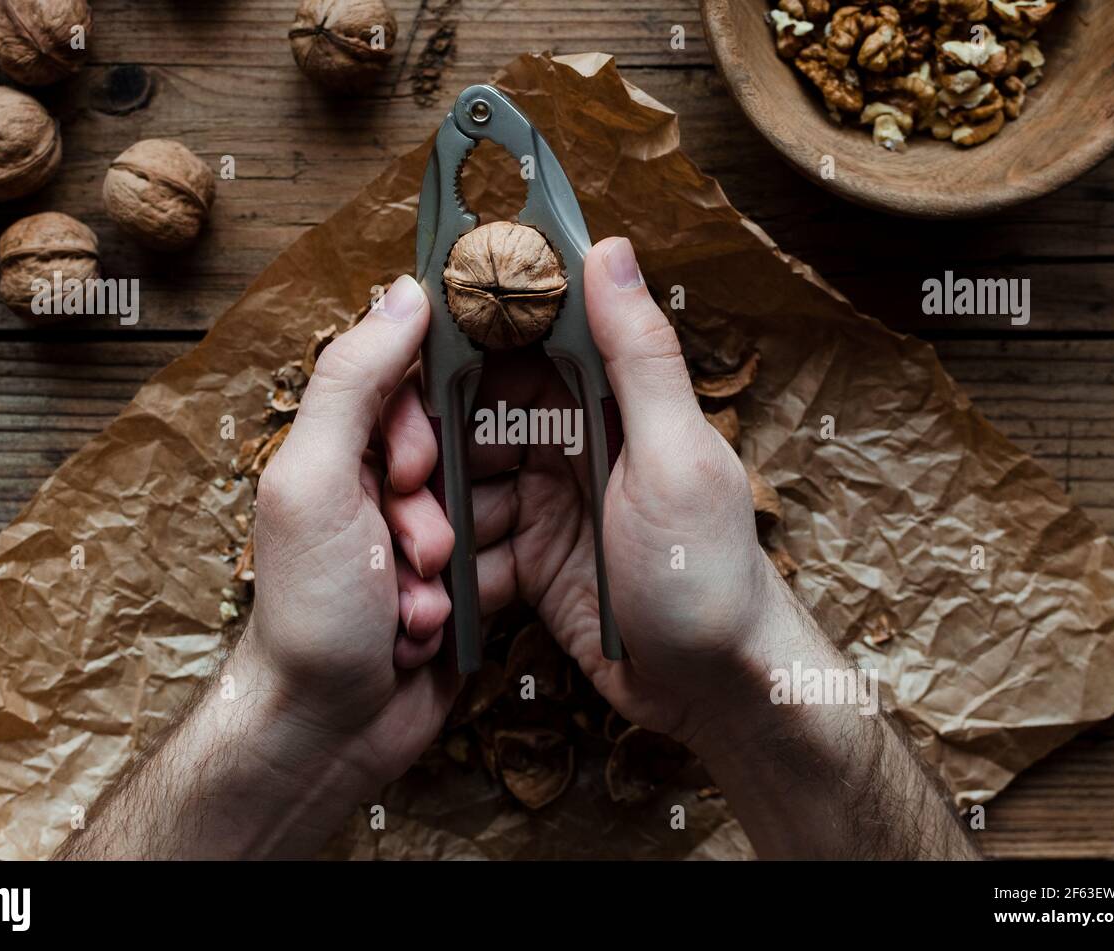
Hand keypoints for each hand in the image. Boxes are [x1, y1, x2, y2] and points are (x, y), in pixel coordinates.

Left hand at [248, 275, 458, 786]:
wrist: (327, 729)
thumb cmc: (310, 613)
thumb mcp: (316, 482)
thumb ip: (354, 383)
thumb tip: (403, 293)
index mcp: (338, 445)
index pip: (406, 381)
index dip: (422, 421)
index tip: (409, 469)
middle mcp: (378, 483)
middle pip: (457, 444)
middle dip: (438, 507)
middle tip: (410, 548)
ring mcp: (419, 536)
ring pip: (482, 507)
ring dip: (449, 562)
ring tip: (408, 603)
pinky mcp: (455, 585)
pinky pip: (493, 563)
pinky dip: (459, 601)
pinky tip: (419, 633)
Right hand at [379, 238, 977, 858]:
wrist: (716, 690)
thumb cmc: (708, 575)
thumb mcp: (674, 458)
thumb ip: (639, 358)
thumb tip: (609, 250)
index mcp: (612, 406)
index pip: (525, 348)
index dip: (466, 344)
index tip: (408, 352)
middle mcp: (575, 446)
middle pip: (478, 417)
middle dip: (431, 441)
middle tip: (398, 472)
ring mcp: (550, 506)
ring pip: (464, 482)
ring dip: (433, 509)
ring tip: (418, 543)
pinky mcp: (533, 562)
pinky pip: (473, 544)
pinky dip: (451, 560)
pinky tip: (434, 581)